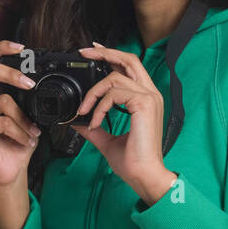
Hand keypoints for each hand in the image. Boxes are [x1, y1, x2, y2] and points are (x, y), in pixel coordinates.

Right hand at [0, 40, 41, 187]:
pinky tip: (25, 139)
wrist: (10, 170)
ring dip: (24, 118)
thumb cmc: (17, 141)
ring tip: (32, 131)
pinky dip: (19, 131)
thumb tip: (42, 80)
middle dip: (11, 73)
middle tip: (30, 84)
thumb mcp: (26, 113)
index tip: (21, 48)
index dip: (1, 48)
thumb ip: (26, 95)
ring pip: (3, 100)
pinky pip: (2, 122)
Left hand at [72, 43, 175, 205]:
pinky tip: (95, 122)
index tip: (94, 52)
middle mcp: (150, 94)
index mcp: (145, 99)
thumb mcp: (107, 141)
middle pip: (128, 59)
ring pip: (115, 78)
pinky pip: (114, 94)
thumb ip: (94, 127)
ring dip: (93, 92)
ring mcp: (149, 98)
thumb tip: (77, 121)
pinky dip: (100, 106)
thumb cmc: (134, 162)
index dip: (112, 55)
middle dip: (105, 52)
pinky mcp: (144, 104)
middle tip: (85, 52)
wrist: (144, 176)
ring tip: (84, 111)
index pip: (130, 67)